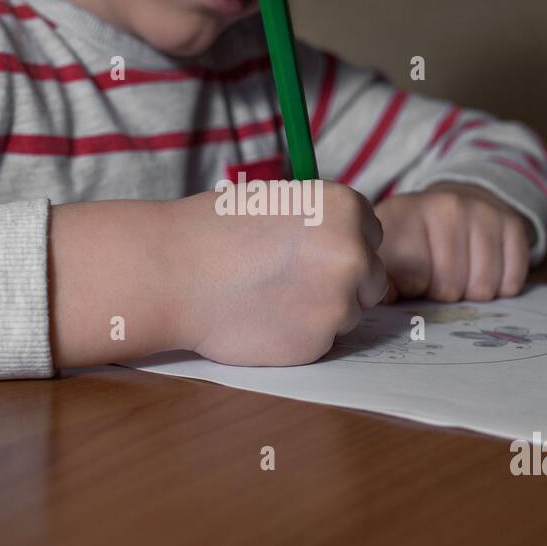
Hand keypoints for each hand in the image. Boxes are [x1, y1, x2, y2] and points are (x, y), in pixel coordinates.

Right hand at [172, 181, 388, 365]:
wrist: (174, 273)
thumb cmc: (216, 231)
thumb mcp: (280, 202)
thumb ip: (323, 223)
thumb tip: (352, 243)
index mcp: (348, 208)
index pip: (372, 235)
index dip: (342, 245)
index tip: (311, 251)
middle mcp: (354, 254)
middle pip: (371, 278)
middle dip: (342, 283)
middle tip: (293, 280)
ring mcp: (339, 302)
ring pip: (348, 313)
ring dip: (320, 311)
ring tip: (270, 297)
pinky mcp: (318, 343)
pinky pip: (322, 341)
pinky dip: (299, 335)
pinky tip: (263, 318)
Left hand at [373, 181, 532, 302]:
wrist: (452, 206)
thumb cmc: (412, 241)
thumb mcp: (384, 252)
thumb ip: (378, 277)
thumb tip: (381, 300)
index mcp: (403, 214)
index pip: (412, 278)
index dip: (412, 289)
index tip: (409, 278)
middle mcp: (444, 206)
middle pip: (449, 287)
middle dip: (442, 293)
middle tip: (437, 277)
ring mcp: (481, 212)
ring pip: (482, 288)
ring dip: (472, 292)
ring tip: (459, 274)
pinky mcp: (511, 223)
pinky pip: (510, 281)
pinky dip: (500, 287)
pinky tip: (484, 270)